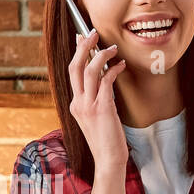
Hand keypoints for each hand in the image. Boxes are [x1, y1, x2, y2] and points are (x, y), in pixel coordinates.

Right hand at [68, 28, 127, 167]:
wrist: (108, 160)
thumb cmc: (106, 141)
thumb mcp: (96, 118)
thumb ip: (96, 100)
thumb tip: (104, 79)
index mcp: (74, 104)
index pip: (72, 72)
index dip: (77, 53)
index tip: (82, 38)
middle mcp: (77, 103)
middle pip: (74, 66)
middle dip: (83, 46)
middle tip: (93, 33)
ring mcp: (88, 106)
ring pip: (89, 70)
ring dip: (101, 55)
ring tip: (112, 48)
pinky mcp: (101, 109)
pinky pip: (105, 81)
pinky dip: (114, 70)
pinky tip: (121, 66)